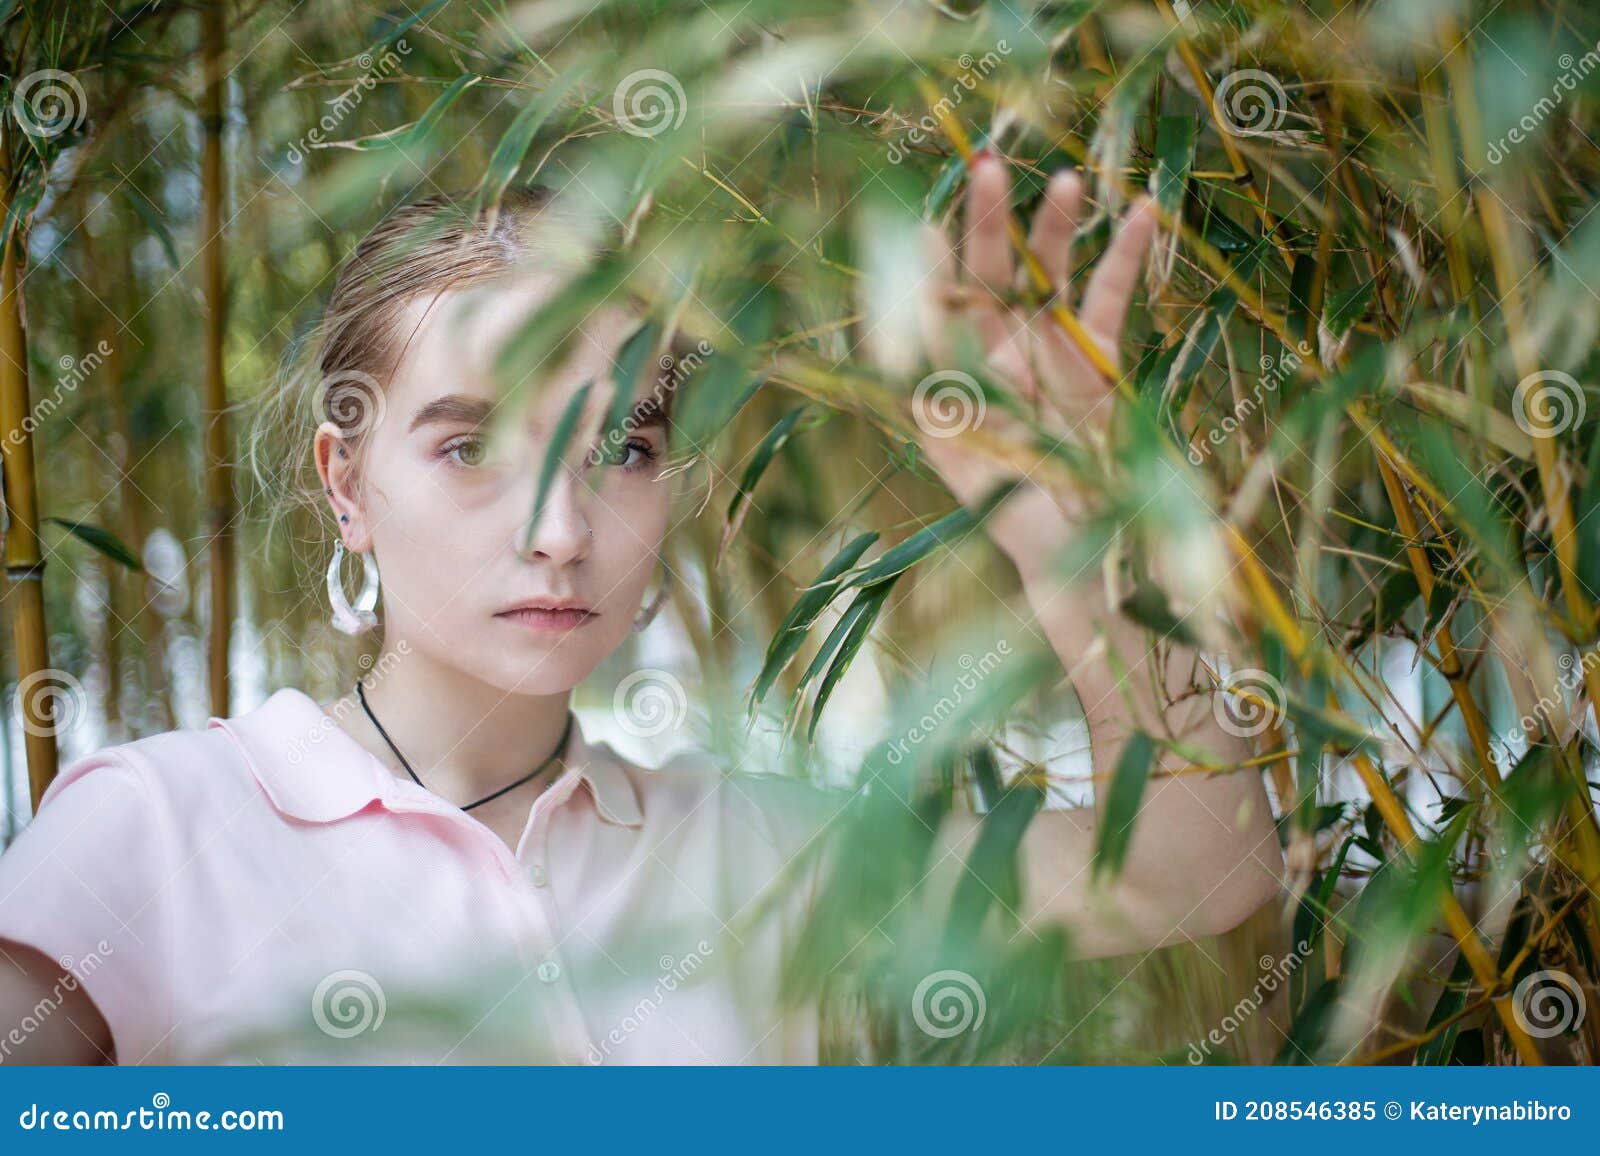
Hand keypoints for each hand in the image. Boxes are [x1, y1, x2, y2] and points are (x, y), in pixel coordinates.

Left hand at [911, 151, 1158, 579]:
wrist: (1085, 563)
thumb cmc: (1019, 522)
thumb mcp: (970, 468)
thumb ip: (940, 412)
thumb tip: (903, 356)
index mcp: (955, 379)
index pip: (937, 308)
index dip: (929, 266)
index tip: (920, 220)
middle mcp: (998, 356)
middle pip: (989, 277)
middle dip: (988, 223)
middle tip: (987, 164)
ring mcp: (1050, 354)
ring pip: (1050, 277)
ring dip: (1056, 228)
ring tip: (1067, 180)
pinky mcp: (1101, 363)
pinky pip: (1111, 301)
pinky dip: (1126, 258)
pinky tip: (1143, 211)